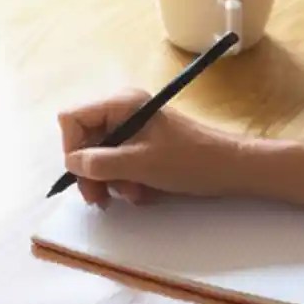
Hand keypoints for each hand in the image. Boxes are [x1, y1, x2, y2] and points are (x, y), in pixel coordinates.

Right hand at [58, 89, 246, 206]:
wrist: (232, 168)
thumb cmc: (189, 160)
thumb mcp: (138, 164)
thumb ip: (99, 163)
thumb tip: (71, 163)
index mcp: (121, 104)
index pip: (72, 119)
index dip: (71, 148)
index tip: (83, 174)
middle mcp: (122, 111)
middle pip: (84, 140)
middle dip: (90, 171)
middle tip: (99, 199)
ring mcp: (133, 127)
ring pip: (99, 156)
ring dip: (109, 180)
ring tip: (130, 195)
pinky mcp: (142, 143)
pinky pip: (117, 162)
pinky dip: (123, 180)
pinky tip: (139, 192)